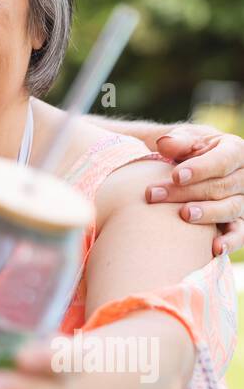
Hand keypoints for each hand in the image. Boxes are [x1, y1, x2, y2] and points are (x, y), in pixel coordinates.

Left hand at [149, 127, 243, 255]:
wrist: (192, 169)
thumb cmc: (188, 151)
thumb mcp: (184, 140)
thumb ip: (177, 141)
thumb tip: (165, 143)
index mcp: (235, 150)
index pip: (222, 161)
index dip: (200, 169)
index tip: (175, 176)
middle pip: (220, 186)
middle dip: (186, 192)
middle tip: (154, 195)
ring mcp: (243, 200)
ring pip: (230, 208)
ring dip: (206, 214)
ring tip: (183, 215)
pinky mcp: (239, 222)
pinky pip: (240, 233)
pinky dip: (230, 241)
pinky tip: (214, 248)